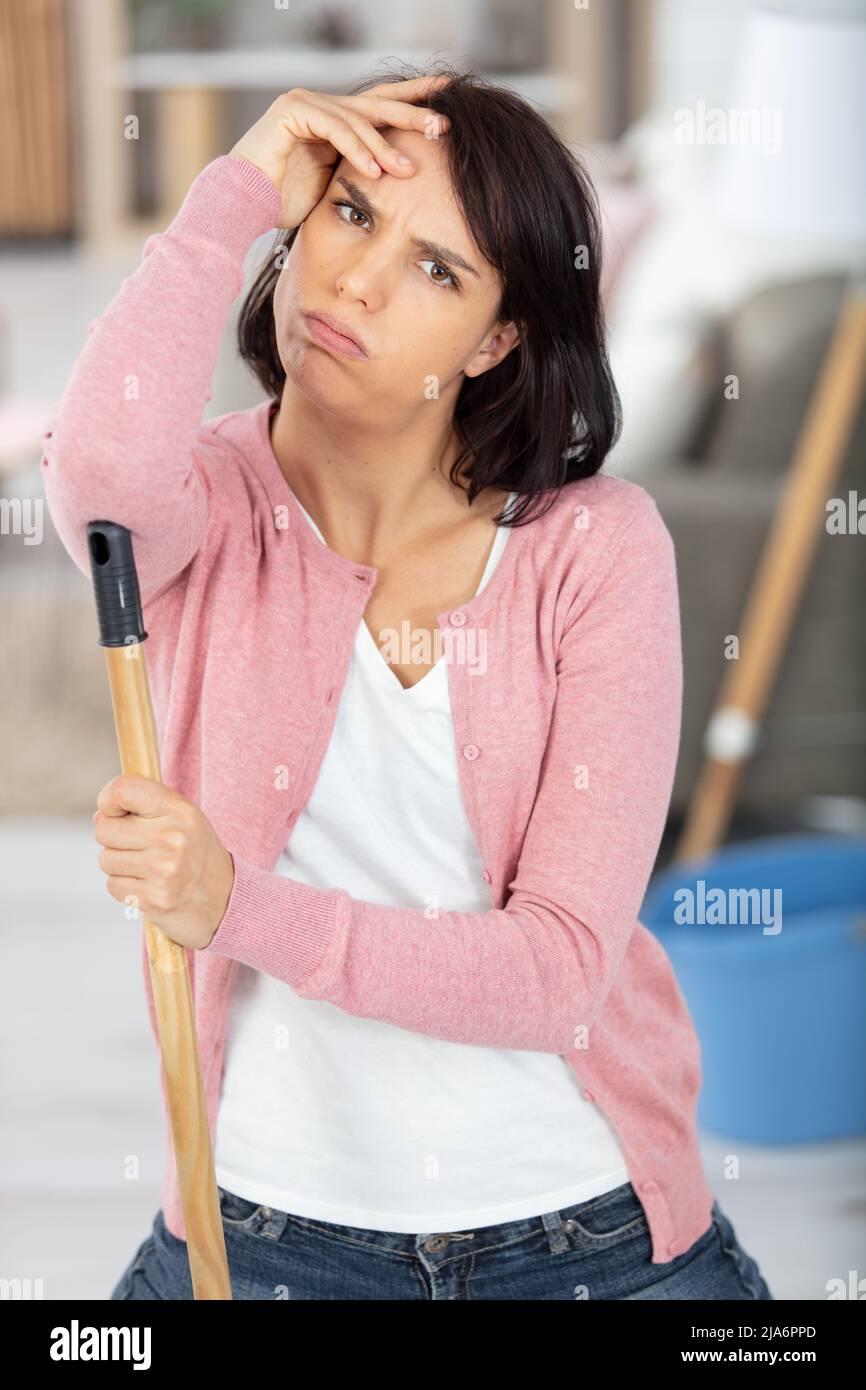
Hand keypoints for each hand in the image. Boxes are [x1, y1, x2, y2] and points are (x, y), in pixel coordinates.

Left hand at [93, 774, 234, 950]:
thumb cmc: (195, 853)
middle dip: (113, 839)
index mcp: (180, 811)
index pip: (124, 789)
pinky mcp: (153, 899)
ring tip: (147, 868)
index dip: (108, 799)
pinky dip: (125, 887)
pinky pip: (112, 885)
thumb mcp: (182, 818)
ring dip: (119, 866)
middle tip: (139, 847)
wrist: (225, 900)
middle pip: (105, 829)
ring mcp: (163, 870)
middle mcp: (173, 838)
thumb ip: (144, 807)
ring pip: (106, 860)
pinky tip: (148, 886)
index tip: (114, 811)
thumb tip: (99, 817)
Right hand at [228, 75, 451, 228]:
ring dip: (385, 146)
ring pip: (357, 119)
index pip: (382, 107)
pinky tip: (376, 169)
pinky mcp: (292, 110)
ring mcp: (306, 103)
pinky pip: (334, 127)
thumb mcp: (336, 186)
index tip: (447, 106)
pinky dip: (356, 149)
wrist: (241, 204)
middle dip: (413, 115)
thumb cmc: (283, 202)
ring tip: (409, 170)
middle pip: (378, 105)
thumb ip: (362, 174)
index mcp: (336, 121)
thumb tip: (400, 179)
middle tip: (443, 124)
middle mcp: (323, 105)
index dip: (415, 105)